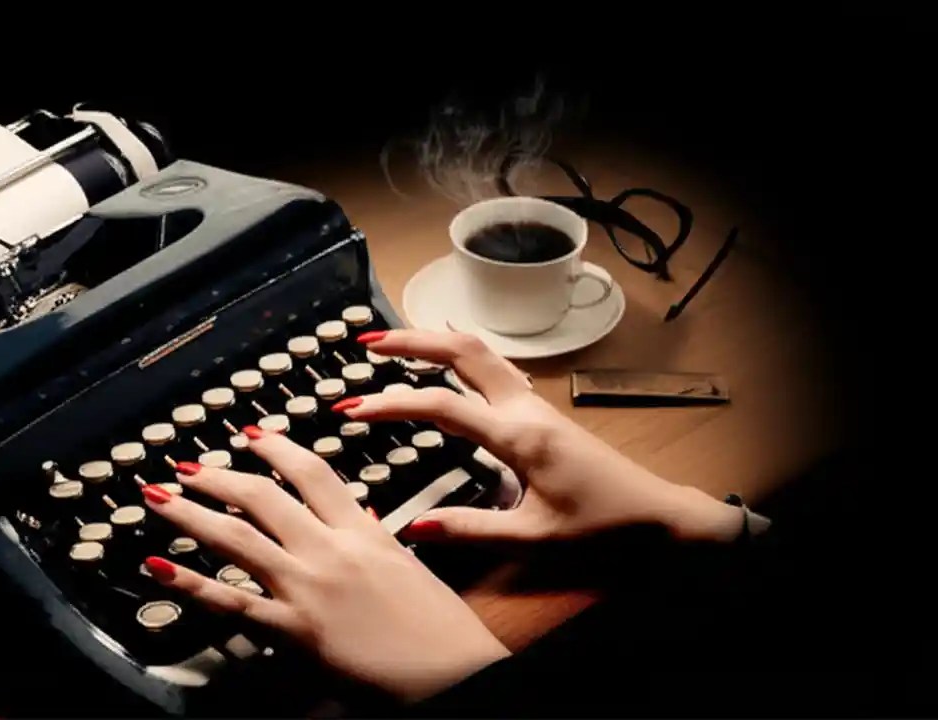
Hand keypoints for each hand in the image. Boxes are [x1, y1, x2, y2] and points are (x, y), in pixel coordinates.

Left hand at [139, 430, 509, 703]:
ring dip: (190, 512)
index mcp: (365, 532)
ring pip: (237, 537)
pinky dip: (189, 583)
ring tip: (158, 496)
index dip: (277, 449)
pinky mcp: (295, 629)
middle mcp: (331, 551)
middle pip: (264, 496)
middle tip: (188, 466)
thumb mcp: (413, 571)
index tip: (252, 435)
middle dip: (218, 476)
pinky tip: (158, 567)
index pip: (313, 473)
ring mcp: (309, 588)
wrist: (459, 673)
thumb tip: (364, 522)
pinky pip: (231, 601)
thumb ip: (379, 543)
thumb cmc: (446, 634)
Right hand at [346, 329, 745, 544]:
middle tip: (368, 344)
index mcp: (520, 436)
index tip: (351, 408)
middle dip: (412, 342)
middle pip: (463, 352)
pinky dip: (461, 354)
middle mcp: (526, 409)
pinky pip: (494, 367)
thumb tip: (412, 527)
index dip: (392, 404)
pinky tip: (446, 356)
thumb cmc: (604, 529)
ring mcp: (535, 406)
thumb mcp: (535, 538)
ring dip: (435, 341)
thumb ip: (472, 531)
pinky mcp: (541, 413)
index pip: (442, 406)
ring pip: (480, 353)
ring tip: (393, 343)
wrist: (660, 517)